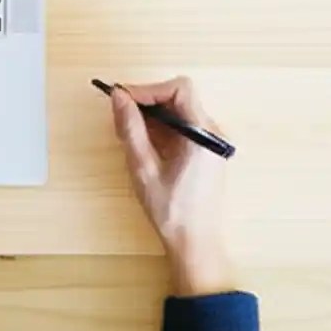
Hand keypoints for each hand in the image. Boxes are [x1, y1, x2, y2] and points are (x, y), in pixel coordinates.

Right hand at [109, 77, 233, 296]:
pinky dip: (160, 128)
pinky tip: (143, 145)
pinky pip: (181, 126)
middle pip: (178, 96)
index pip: (179, 89)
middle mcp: (212, 132)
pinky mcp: (204, 150)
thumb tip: (118, 97)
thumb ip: (131, 128)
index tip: (122, 99)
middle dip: (146, 100)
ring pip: (178, 111)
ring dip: (151, 115)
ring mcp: (210, 141)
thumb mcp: (143, 168)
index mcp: (203, 134)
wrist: (195, 242)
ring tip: (128, 133)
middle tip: (120, 115)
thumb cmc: (171, 211)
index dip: (148, 89)